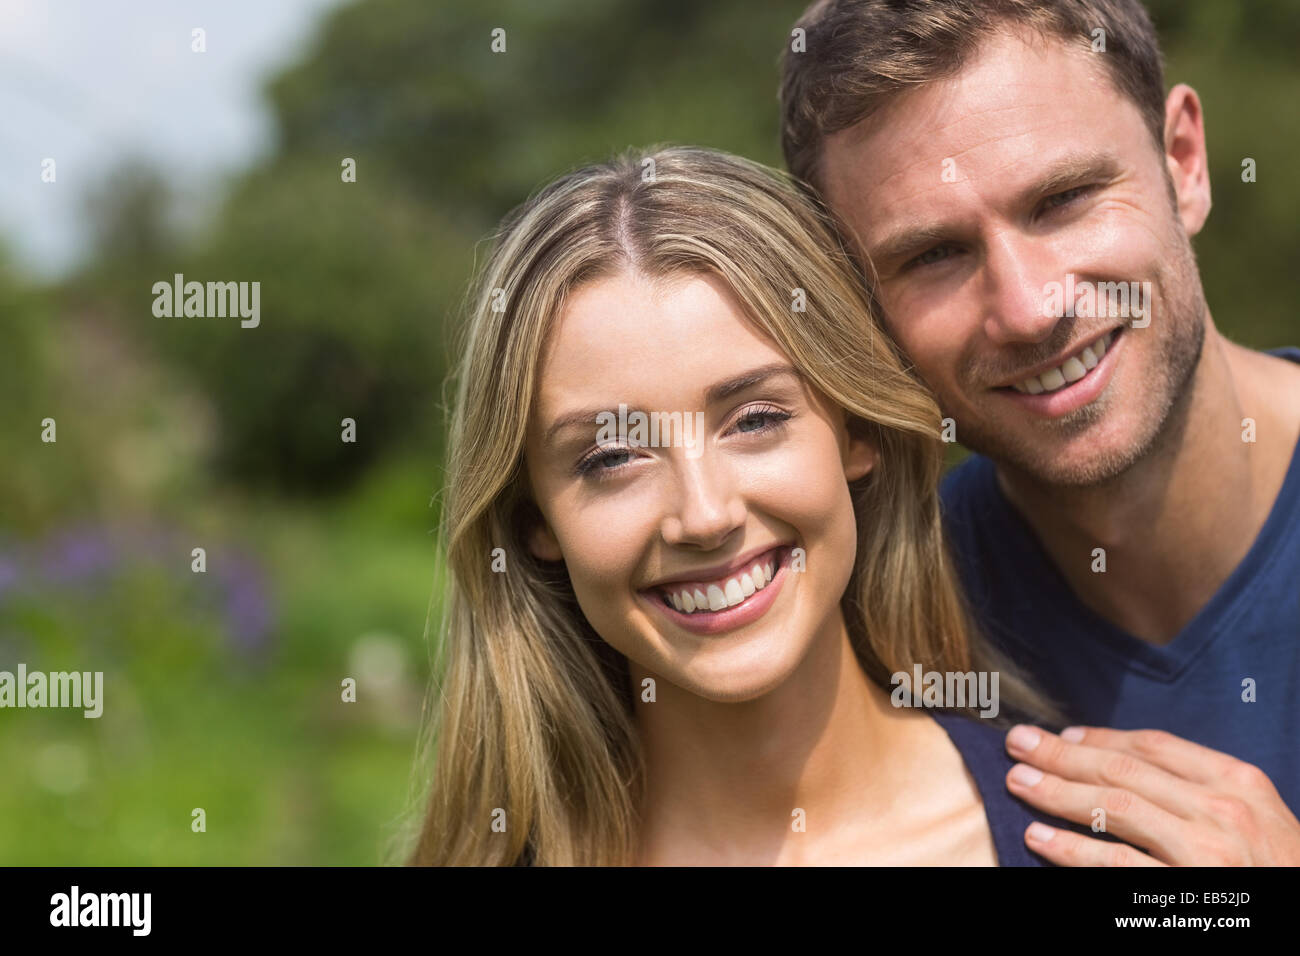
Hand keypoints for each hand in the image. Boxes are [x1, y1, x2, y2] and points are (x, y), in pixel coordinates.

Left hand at [1002, 724, 1299, 865]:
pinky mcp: (1185, 895)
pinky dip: (1071, 850)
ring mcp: (1204, 853)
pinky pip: (1116, 865)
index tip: (1062, 734)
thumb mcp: (1258, 818)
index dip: (1100, 736)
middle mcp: (1220, 811)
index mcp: (1237, 782)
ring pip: (1113, 809)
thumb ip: (1203, 790)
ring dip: (1056, 793)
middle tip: (1019, 743)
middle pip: (1123, 770)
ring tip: (1018, 782)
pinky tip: (1038, 838)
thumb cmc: (1282, 868)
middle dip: (1062, 755)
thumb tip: (1131, 768)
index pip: (1153, 747)